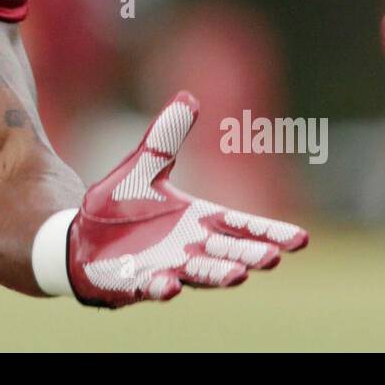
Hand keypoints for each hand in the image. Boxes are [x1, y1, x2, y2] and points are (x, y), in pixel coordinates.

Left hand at [66, 92, 306, 306]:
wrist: (83, 236)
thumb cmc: (122, 205)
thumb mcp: (144, 165)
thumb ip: (166, 138)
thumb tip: (188, 97)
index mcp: (198, 221)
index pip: (240, 226)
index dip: (269, 233)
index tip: (301, 239)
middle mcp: (188, 249)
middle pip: (226, 252)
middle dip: (249, 256)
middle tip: (272, 258)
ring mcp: (164, 267)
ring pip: (196, 273)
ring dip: (216, 275)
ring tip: (237, 276)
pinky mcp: (134, 282)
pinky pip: (149, 287)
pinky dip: (160, 288)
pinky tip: (170, 287)